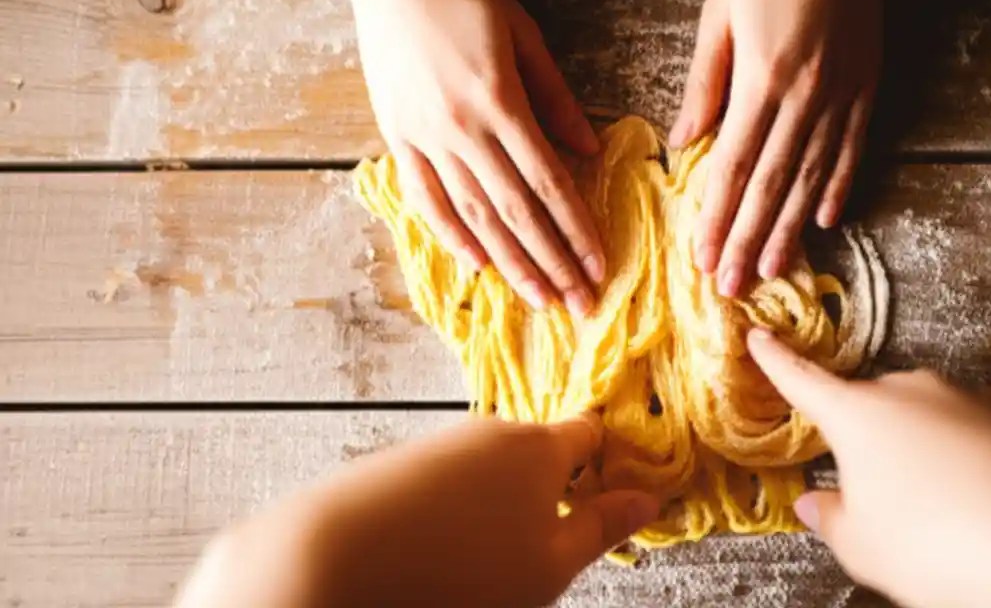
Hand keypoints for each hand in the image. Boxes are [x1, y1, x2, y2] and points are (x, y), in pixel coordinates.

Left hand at [176, 414, 659, 607]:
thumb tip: (647, 501)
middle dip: (542, 496)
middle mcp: (489, 431)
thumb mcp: (548, 566)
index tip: (608, 496)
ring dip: (492, 512)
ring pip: (484, 474)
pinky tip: (430, 560)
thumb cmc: (457, 573)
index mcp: (539, 447)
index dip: (603, 462)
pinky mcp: (393, 465)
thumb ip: (600, 528)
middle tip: (536, 554)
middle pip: (535, 454)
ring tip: (475, 570)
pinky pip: (440, 486)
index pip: (588, 433)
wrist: (329, 563)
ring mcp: (437, 445)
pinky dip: (445, 518)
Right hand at [327, 0, 604, 313]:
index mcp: (500, 102)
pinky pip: (425, 198)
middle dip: (553, 264)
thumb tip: (590, 150)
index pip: (549, 185)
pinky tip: (476, 264)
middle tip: (580, 305)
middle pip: (516, 213)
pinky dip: (451, 234)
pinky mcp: (396, 136)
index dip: (577, 231)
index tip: (600, 268)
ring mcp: (424, 137)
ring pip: (473, 215)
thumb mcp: (525, 35)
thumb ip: (557, 98)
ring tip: (539, 298)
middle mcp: (462, 129)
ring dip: (510, 262)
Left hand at [671, 0, 883, 295]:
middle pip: (771, 185)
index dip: (716, 218)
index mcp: (762, 80)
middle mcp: (806, 97)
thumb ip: (703, 84)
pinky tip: (825, 219)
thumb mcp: (718, 14)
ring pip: (811, 177)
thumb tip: (685, 143)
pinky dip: (838, 186)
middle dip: (748, 240)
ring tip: (773, 269)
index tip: (704, 258)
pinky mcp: (867, 85)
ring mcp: (842, 94)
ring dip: (789, 228)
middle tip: (733, 285)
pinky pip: (852, 147)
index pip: (732, 167)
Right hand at [747, 329, 990, 607]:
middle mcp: (919, 393)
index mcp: (863, 415)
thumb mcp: (866, 549)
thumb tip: (816, 503)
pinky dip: (986, 469)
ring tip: (951, 524)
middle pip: (878, 408)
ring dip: (934, 459)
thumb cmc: (946, 549)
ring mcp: (981, 402)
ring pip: (938, 424)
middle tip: (885, 504)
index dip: (776, 361)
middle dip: (875, 444)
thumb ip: (833, 519)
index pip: (805, 380)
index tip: (758, 336)